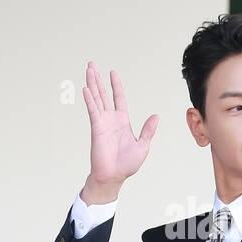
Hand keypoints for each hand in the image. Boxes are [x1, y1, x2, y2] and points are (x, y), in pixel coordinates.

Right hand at [81, 61, 157, 202]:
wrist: (114, 176)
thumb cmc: (127, 164)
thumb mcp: (143, 145)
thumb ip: (148, 130)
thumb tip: (156, 117)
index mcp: (122, 121)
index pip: (119, 98)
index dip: (116, 85)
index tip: (112, 73)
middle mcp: (111, 119)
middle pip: (103, 94)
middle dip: (98, 79)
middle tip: (92, 65)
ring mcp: (102, 122)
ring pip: (97, 98)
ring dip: (92, 84)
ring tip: (88, 69)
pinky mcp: (97, 128)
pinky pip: (93, 110)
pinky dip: (90, 99)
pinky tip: (86, 88)